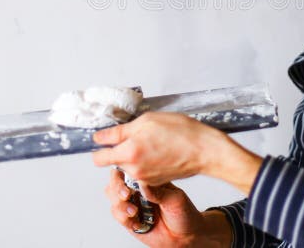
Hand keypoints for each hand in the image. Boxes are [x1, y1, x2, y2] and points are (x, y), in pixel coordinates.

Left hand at [92, 111, 263, 193]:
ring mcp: (144, 178)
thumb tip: (100, 137)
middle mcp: (133, 170)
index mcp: (128, 153)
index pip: (98, 158)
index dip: (100, 147)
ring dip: (135, 155)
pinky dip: (147, 162)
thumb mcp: (147, 121)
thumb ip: (119, 131)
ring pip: (129, 166)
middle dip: (121, 149)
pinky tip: (161, 151)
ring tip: (153, 142)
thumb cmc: (181, 132)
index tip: (107, 139)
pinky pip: (142, 171)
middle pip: (114, 162)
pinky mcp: (154, 182)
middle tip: (139, 136)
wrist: (204, 150)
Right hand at [105, 167, 230, 246]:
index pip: (130, 168)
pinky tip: (136, 222)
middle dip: (117, 189)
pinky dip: (124, 218)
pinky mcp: (129, 219)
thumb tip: (142, 183)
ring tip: (134, 212)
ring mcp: (132, 203)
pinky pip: (117, 215)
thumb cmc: (183, 213)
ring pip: (113, 198)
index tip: (127, 181)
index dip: (122, 172)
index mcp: (149, 178)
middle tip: (127, 196)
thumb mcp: (175, 199)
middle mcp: (138, 189)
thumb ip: (157, 192)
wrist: (185, 236)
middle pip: (115, 182)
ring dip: (120, 205)